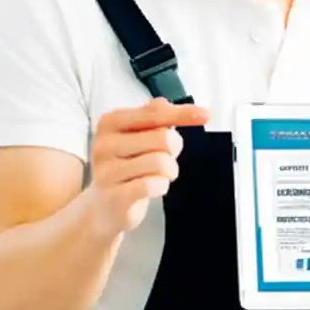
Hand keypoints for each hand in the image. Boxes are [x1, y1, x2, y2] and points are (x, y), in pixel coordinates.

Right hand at [85, 98, 209, 237]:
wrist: (103, 206)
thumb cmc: (126, 166)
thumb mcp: (137, 136)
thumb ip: (153, 117)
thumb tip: (166, 103)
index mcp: (110, 122)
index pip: (155, 113)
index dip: (183, 114)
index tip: (206, 114)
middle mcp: (104, 144)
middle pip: (164, 139)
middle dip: (174, 151)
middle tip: (165, 159)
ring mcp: (107, 171)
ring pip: (162, 162)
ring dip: (170, 171)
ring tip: (158, 176)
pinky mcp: (115, 196)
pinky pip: (154, 185)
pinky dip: (162, 186)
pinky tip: (152, 188)